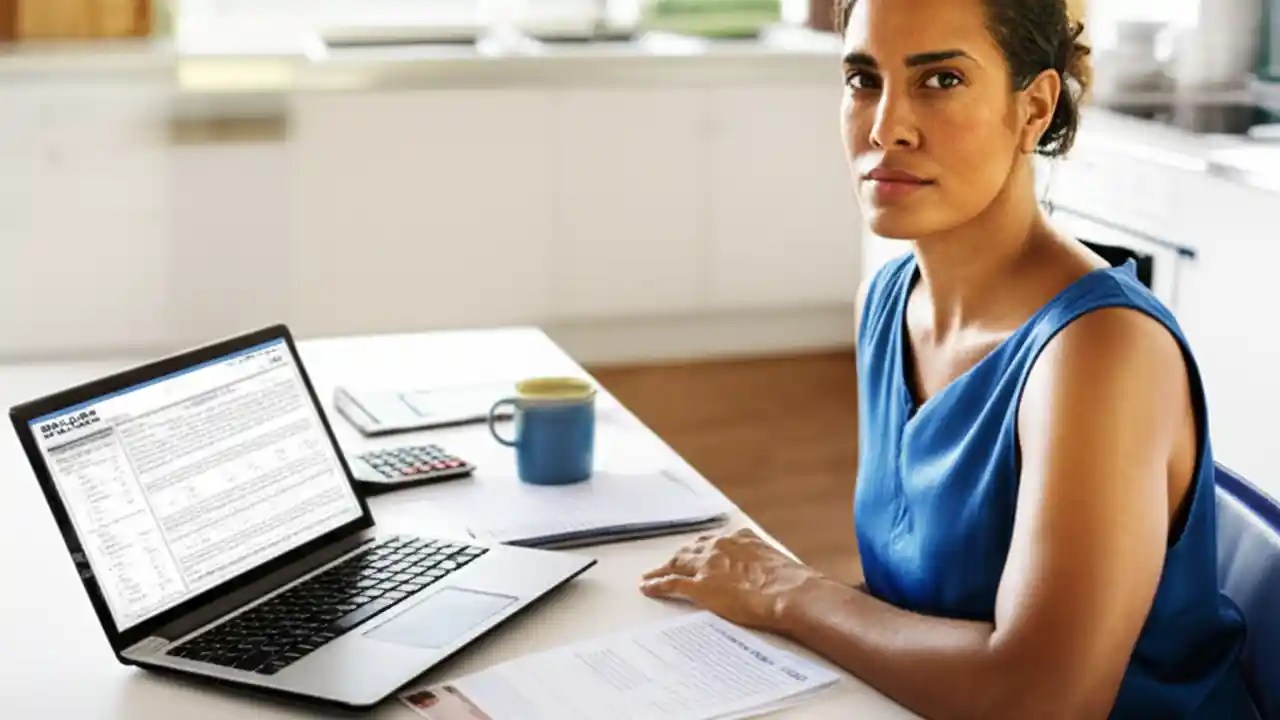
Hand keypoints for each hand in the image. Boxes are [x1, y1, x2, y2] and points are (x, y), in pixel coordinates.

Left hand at [639, 528, 824, 632]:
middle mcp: (720, 547)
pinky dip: (657, 585)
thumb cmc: (792, 583)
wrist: (789, 592)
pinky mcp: (699, 586)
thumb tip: (773, 579)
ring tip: (652, 575)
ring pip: (676, 563)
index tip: (696, 552)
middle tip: (669, 563)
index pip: (714, 542)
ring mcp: (707, 566)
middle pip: (690, 550)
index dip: (701, 549)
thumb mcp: (777, 565)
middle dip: (678, 557)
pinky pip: (671, 584)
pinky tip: (647, 588)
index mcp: (741, 539)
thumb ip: (765, 566)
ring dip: (662, 569)